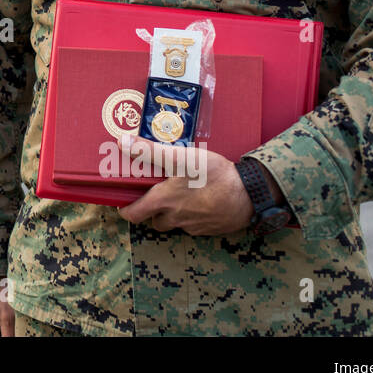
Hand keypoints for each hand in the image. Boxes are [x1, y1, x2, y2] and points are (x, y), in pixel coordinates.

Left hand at [116, 133, 253, 235]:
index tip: (124, 202)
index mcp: (164, 201)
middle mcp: (176, 218)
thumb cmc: (213, 175)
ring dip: (172, 214)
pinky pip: (194, 226)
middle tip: (155, 195)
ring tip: (180, 195)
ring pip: (175, 224)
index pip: (134, 215)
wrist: (249, 193)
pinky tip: (200, 200)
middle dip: (151, 212)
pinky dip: (193, 216)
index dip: (125, 210)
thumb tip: (123, 142)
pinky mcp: (210, 229)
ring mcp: (194, 226)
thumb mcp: (180, 157)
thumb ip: (150, 151)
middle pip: (154, 221)